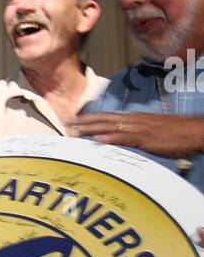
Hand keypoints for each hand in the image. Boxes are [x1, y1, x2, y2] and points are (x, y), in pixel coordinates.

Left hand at [69, 112, 203, 157]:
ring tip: (74, 130)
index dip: (88, 117)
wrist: (193, 131)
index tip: (72, 119)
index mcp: (133, 118)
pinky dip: (110, 138)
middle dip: (83, 121)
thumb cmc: (174, 133)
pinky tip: (97, 140)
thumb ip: (134, 134)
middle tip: (65, 123)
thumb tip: (121, 138)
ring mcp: (138, 128)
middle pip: (103, 119)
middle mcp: (133, 120)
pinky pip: (124, 137)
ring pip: (109, 126)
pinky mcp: (145, 138)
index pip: (106, 116)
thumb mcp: (150, 131)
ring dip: (90, 128)